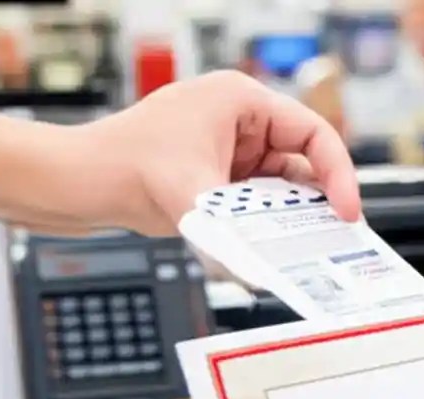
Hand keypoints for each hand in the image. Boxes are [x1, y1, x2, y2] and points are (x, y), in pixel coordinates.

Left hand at [81, 70, 360, 235]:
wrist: (76, 181)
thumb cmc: (121, 167)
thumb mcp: (192, 201)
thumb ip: (234, 237)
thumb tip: (264, 273)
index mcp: (240, 100)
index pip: (313, 134)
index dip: (339, 175)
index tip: (347, 211)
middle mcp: (239, 119)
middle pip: (302, 160)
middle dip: (318, 200)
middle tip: (336, 236)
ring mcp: (228, 146)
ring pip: (281, 183)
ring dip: (292, 215)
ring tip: (304, 247)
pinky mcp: (217, 172)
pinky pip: (257, 198)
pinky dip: (267, 221)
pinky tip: (270, 246)